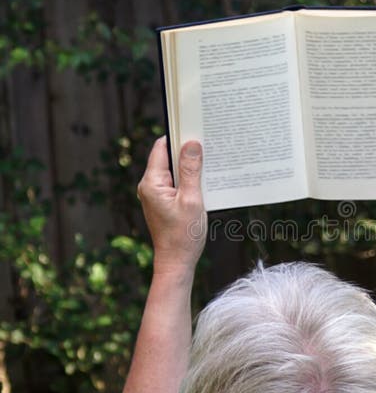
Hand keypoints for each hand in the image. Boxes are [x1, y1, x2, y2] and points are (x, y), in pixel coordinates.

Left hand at [137, 137, 206, 274]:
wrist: (177, 262)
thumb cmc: (183, 235)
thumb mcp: (192, 199)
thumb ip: (190, 170)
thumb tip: (191, 144)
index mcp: (152, 183)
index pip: (162, 147)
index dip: (178, 136)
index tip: (196, 129)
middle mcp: (149, 186)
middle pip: (168, 157)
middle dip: (187, 151)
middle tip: (208, 144)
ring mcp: (155, 194)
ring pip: (174, 170)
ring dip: (190, 167)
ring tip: (209, 163)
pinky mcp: (163, 201)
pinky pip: (176, 183)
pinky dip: (189, 180)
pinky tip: (204, 181)